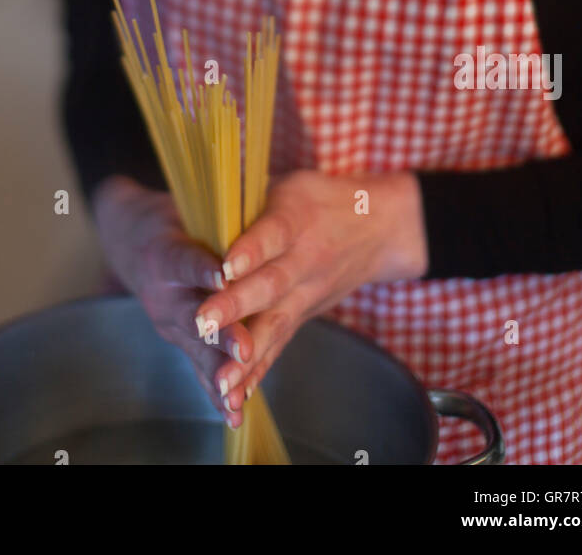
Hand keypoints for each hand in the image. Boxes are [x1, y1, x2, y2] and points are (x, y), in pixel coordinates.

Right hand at [90, 175, 250, 426]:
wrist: (131, 240)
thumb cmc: (170, 217)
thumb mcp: (186, 208)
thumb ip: (215, 217)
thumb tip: (252, 202)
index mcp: (163, 252)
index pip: (184, 260)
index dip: (203, 268)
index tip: (223, 275)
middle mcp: (162, 293)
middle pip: (192, 315)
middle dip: (220, 333)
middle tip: (243, 347)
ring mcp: (169, 323)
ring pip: (197, 349)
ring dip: (219, 369)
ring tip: (238, 391)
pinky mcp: (179, 341)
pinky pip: (199, 369)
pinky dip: (216, 392)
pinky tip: (232, 412)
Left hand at [190, 168, 428, 426]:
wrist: (378, 227)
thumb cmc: (321, 198)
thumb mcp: (289, 183)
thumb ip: (249, 194)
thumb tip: (205, 190)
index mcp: (296, 220)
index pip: (271, 235)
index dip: (249, 250)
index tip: (225, 265)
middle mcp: (304, 261)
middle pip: (269, 286)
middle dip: (235, 307)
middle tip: (203, 322)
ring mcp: (307, 294)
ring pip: (273, 326)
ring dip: (246, 357)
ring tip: (220, 382)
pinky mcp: (303, 316)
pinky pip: (278, 346)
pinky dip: (257, 374)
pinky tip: (235, 399)